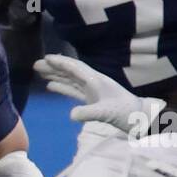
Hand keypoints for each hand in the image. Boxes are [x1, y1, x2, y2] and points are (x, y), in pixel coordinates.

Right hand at [34, 54, 165, 134]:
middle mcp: (92, 82)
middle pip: (70, 72)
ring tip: (40, 72)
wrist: (140, 118)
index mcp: (96, 81)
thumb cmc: (126, 113)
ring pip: (70, 80)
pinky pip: (73, 90)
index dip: (61, 62)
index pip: (75, 68)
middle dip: (54, 67)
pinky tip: (51, 86)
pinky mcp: (92, 99)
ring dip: (56, 75)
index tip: (46, 58)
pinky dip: (62, 87)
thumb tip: (71, 115)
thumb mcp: (107, 113)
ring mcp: (92, 91)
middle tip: (36, 64)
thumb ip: (89, 113)